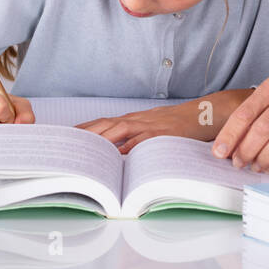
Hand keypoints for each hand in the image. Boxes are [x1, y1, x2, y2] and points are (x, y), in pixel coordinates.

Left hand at [77, 90, 252, 153]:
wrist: (204, 113)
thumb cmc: (178, 124)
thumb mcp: (153, 128)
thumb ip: (135, 138)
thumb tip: (118, 154)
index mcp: (133, 119)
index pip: (101, 123)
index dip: (82, 130)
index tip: (64, 138)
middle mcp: (137, 120)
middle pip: (104, 125)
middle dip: (83, 135)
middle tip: (65, 145)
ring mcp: (149, 125)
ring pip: (118, 129)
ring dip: (100, 139)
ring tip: (83, 150)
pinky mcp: (163, 133)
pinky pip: (142, 139)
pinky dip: (128, 147)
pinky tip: (117, 154)